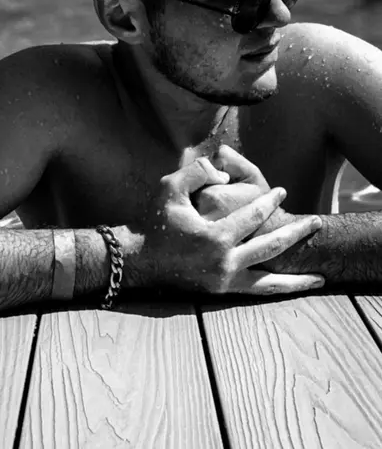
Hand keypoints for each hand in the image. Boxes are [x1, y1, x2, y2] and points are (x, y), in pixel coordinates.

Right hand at [140, 156, 323, 294]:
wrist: (139, 259)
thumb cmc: (154, 221)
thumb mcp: (170, 187)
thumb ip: (197, 171)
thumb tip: (223, 169)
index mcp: (214, 236)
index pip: (253, 215)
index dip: (269, 201)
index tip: (280, 191)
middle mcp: (224, 261)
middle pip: (272, 245)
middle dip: (296, 232)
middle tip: (316, 221)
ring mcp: (224, 279)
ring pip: (270, 276)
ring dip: (297, 274)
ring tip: (321, 273)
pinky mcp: (221, 289)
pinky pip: (257, 290)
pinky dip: (280, 290)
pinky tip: (296, 289)